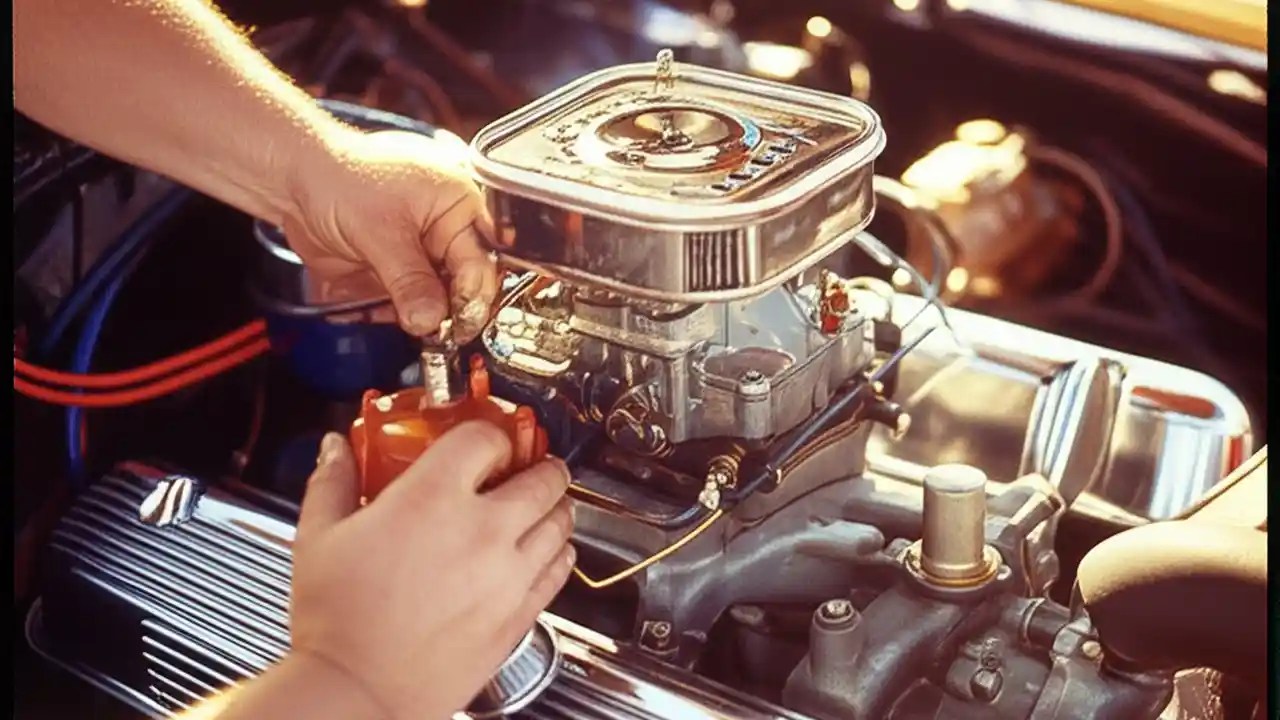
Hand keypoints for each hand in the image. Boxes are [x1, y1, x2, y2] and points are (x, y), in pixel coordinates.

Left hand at [282, 128, 498, 339]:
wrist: (293, 180)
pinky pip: (403, 305)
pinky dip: (389, 315)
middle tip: (433, 332)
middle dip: (448, 312)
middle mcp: (446, 232)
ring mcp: (420, 255)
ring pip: (434, 300)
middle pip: (463, 285)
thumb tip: (431, 319)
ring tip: (400, 323)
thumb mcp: (380, 230)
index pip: (481, 261)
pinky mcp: (395, 274)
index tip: (458, 323)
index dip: (472, 295)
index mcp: (459, 206)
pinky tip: (372, 312)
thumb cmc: (340, 178)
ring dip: (418, 318)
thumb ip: (409, 279)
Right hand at [288, 427, 575, 719]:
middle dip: (540, 465)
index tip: (485, 443)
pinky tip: (548, 551)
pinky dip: (560, 553)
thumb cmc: (338, 621)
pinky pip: (560, 570)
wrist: (359, 693)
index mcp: (433, 498)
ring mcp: (508, 573)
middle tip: (531, 465)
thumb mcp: (319, 536)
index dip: (490, 434)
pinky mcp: (519, 613)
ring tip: (543, 503)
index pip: (487, 438)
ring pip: (561, 521)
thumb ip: (333, 481)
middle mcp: (483, 529)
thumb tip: (336, 451)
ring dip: (556, 506)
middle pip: (543, 476)